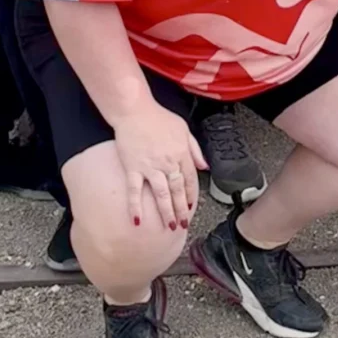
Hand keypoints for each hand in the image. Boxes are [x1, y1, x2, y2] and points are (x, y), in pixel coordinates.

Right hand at [110, 100, 205, 230]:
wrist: (135, 111)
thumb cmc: (159, 118)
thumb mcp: (184, 129)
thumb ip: (194, 149)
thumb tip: (204, 166)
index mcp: (181, 153)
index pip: (190, 179)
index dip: (190, 195)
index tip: (190, 207)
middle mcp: (167, 162)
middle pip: (177, 190)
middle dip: (181, 209)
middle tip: (182, 225)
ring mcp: (149, 167)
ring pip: (161, 194)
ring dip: (166, 212)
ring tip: (169, 226)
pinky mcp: (133, 168)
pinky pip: (134, 191)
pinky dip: (136, 206)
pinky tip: (137, 220)